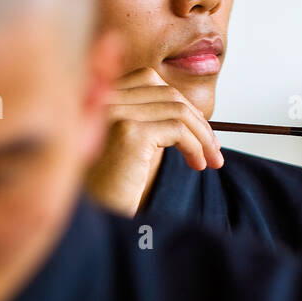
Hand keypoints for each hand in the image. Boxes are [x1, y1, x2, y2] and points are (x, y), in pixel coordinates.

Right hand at [86, 68, 224, 215]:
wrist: (89, 220)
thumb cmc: (107, 190)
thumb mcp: (128, 147)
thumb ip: (148, 123)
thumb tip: (194, 114)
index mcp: (98, 97)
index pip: (149, 80)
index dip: (179, 103)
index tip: (197, 130)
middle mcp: (102, 99)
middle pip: (166, 92)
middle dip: (197, 119)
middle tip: (212, 148)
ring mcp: (114, 113)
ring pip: (177, 110)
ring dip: (202, 135)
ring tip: (210, 160)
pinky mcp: (128, 134)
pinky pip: (178, 130)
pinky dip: (195, 146)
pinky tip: (197, 165)